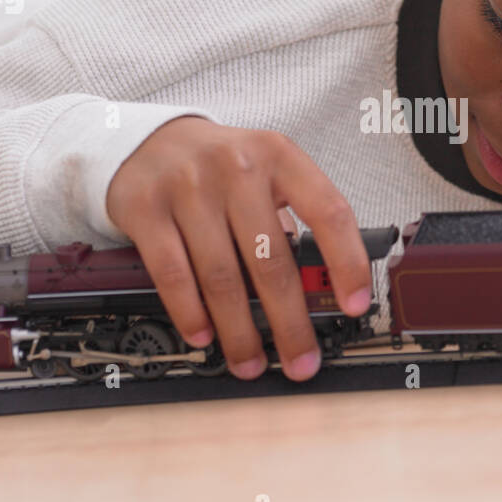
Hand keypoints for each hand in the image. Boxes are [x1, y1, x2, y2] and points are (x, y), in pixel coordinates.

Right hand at [105, 117, 372, 379]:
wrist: (149, 140)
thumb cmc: (220, 165)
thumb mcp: (265, 172)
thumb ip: (290, 217)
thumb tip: (317, 289)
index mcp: (279, 157)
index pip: (328, 211)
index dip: (347, 262)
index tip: (354, 304)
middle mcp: (237, 168)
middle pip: (272, 260)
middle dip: (290, 322)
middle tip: (301, 360)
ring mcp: (189, 187)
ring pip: (222, 276)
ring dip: (239, 331)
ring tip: (250, 361)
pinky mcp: (147, 209)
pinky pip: (173, 274)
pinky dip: (191, 313)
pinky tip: (204, 336)